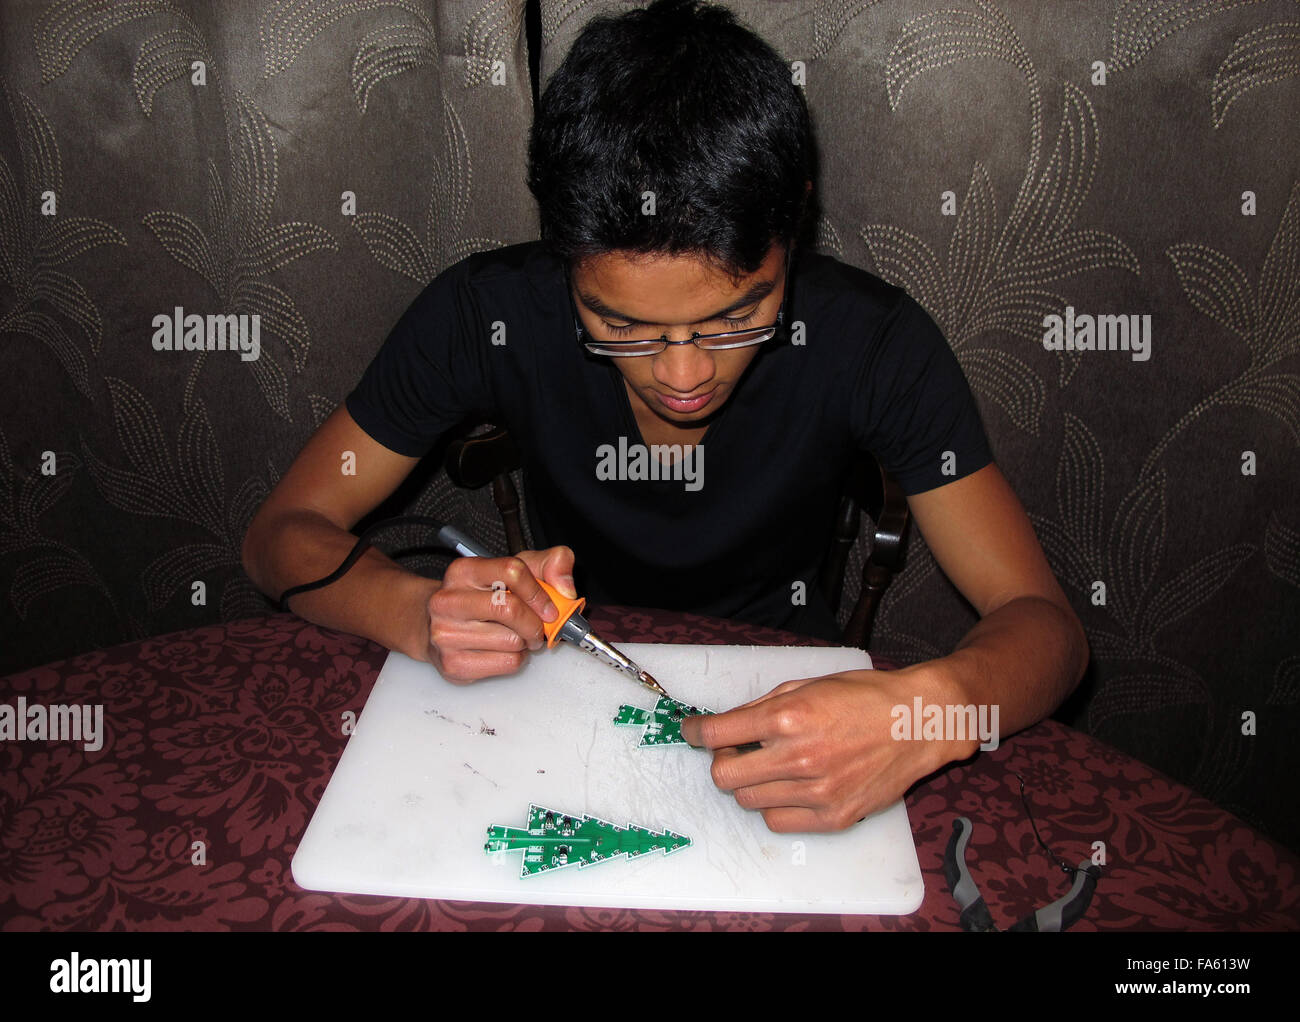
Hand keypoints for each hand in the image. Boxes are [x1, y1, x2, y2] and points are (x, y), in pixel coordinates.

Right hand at [420, 546, 576, 682]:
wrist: (436, 624)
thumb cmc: (483, 596)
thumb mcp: (514, 570)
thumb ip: (549, 564)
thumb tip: (566, 588)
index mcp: (464, 571)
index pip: (512, 571)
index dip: (539, 592)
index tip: (549, 607)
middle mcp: (449, 601)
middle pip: (510, 609)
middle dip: (534, 623)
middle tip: (537, 627)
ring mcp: (446, 634)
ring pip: (512, 641)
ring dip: (525, 642)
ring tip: (516, 636)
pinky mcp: (453, 664)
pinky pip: (507, 663)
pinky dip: (516, 659)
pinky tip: (504, 650)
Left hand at [679, 663, 970, 831]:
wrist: (917, 723)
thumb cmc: (863, 696)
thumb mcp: (807, 685)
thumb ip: (762, 707)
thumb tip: (727, 724)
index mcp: (788, 717)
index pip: (716, 734)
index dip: (695, 732)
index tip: (693, 732)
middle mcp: (798, 757)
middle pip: (723, 775)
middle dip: (722, 760)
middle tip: (736, 749)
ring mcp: (816, 792)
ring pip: (748, 800)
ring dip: (750, 782)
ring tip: (772, 765)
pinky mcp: (833, 817)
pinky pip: (777, 821)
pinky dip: (774, 805)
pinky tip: (790, 786)